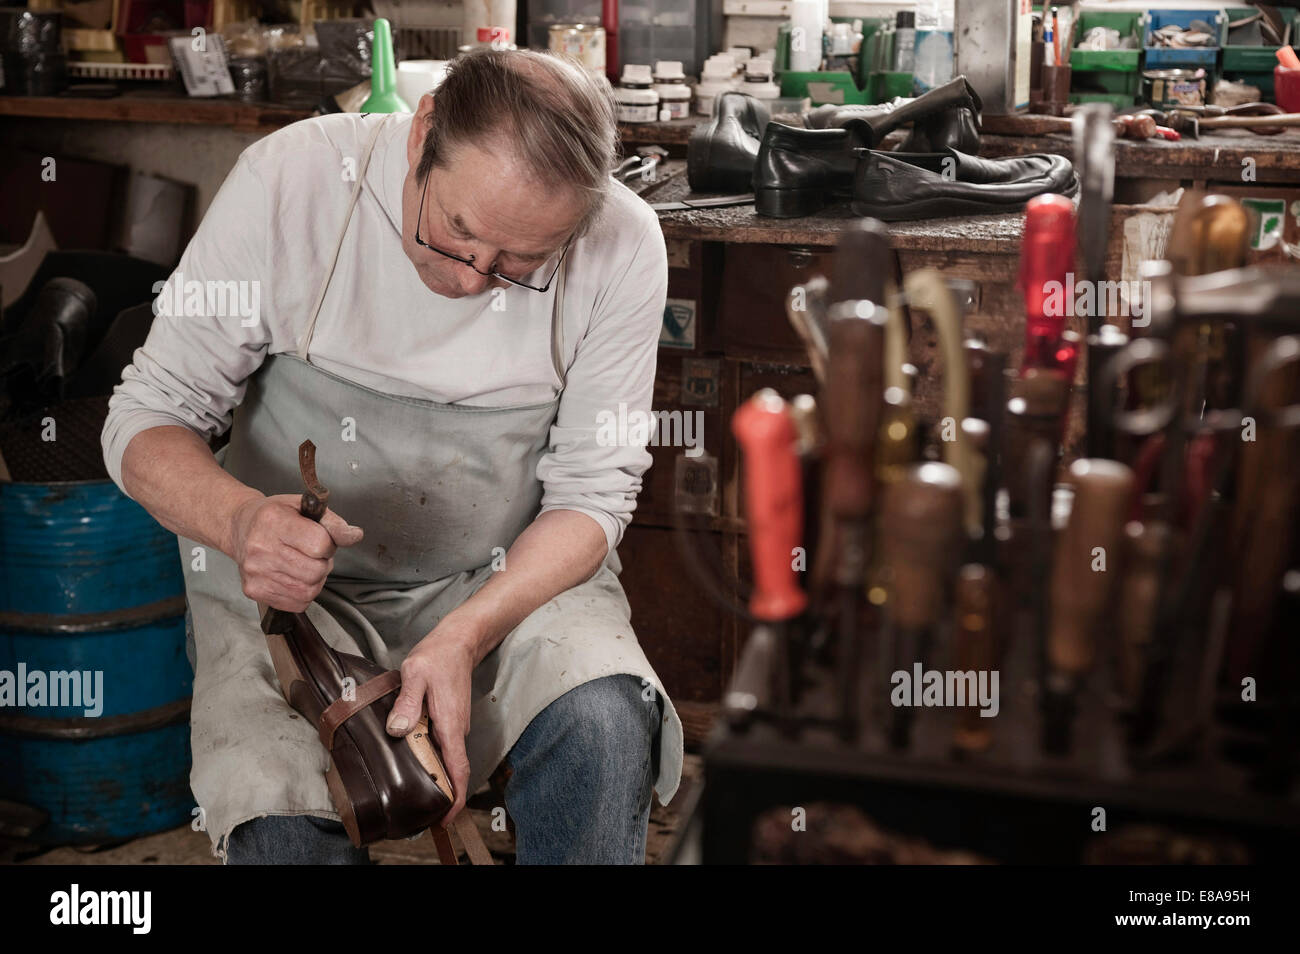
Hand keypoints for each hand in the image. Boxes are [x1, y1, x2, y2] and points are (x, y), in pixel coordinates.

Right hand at [229, 494, 363, 611]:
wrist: (241, 527)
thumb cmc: (275, 516)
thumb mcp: (304, 507)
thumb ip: (332, 522)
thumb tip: (354, 535)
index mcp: (274, 521)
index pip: (320, 544)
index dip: (329, 544)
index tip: (321, 539)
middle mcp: (261, 548)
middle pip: (315, 571)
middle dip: (323, 563)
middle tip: (313, 554)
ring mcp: (256, 572)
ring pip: (308, 590)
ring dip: (315, 580)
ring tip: (304, 563)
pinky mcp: (254, 590)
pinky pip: (296, 603)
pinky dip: (304, 593)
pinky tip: (295, 576)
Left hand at [385, 622, 478, 825]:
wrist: (460, 640)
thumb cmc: (438, 655)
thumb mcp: (415, 674)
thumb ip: (407, 703)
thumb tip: (397, 731)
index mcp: (450, 724)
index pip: (458, 769)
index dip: (454, 797)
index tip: (445, 818)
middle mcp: (457, 729)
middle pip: (452, 769)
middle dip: (439, 792)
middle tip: (416, 808)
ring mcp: (456, 725)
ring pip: (446, 757)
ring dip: (434, 774)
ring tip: (410, 785)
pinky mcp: (451, 719)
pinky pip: (443, 745)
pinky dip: (432, 757)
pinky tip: (412, 755)